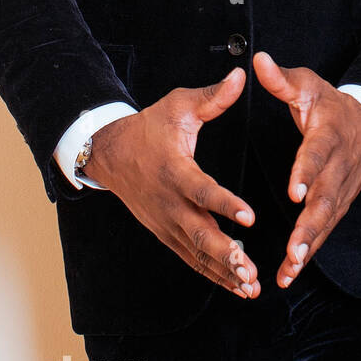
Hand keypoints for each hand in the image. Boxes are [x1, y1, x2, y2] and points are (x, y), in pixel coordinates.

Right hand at [87, 68, 259, 298]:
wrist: (110, 152)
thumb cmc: (150, 127)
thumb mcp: (179, 105)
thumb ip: (212, 96)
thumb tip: (241, 75)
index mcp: (173, 170)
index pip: (201, 190)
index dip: (225, 204)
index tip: (250, 217)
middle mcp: (168, 202)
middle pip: (197, 233)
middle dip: (225, 254)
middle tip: (250, 269)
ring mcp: (164, 222)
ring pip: (194, 252)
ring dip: (222, 271)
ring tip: (250, 285)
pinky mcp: (165, 232)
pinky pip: (189, 257)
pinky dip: (211, 273)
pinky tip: (235, 285)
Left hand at [253, 50, 360, 289]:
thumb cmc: (331, 104)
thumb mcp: (308, 85)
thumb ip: (282, 79)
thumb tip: (257, 61)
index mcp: (329, 133)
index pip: (318, 153)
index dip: (307, 172)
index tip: (293, 191)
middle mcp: (339, 165)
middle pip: (326, 197)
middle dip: (310, 225)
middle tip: (293, 248)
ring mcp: (342, 188)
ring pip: (327, 219)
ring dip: (309, 245)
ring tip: (290, 267)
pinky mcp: (339, 204)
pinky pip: (324, 230)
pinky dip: (309, 252)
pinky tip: (290, 272)